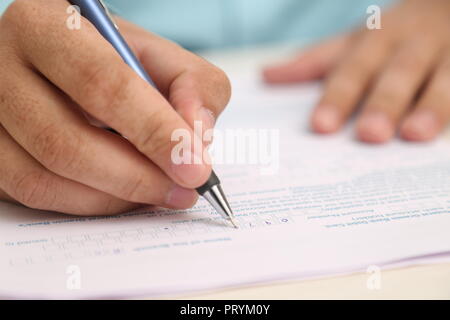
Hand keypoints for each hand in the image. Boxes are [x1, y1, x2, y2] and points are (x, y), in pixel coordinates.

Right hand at [0, 0, 230, 214]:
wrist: (67, 66)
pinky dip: (89, 204)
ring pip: (45, 178)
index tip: (195, 167)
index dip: (153, 131)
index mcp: (47, 26)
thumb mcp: (161, 57)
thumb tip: (195, 140)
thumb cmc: (115, 61)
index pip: (102, 85)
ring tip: (161, 194)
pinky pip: (34, 196)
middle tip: (184, 191)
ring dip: (114, 198)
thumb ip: (194, 86)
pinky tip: (125, 196)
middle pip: (65, 142)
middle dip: (136, 177)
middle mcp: (4, 69)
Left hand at [264, 0, 449, 142]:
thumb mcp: (355, 41)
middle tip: (369, 134)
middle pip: (397, 73)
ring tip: (415, 135)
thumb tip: (265, 76)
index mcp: (378, 39)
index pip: (353, 70)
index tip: (321, 126)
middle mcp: (414, 44)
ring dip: (432, 105)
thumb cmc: (394, 35)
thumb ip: (315, 61)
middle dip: (383, 102)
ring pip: (445, 77)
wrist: (449, 7)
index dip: (338, 97)